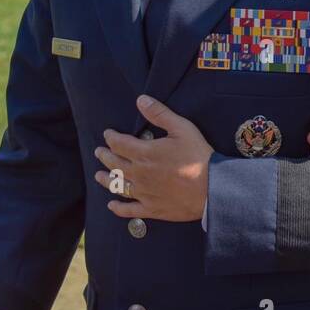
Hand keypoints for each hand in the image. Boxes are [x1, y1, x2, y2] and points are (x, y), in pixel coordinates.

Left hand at [94, 95, 212, 221]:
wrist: (211, 187)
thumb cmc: (198, 156)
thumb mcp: (182, 128)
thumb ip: (159, 114)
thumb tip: (141, 100)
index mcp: (144, 153)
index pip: (119, 144)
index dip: (111, 138)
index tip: (107, 134)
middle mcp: (138, 173)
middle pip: (114, 164)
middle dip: (105, 156)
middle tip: (99, 152)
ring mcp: (143, 192)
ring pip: (117, 186)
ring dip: (106, 180)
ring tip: (98, 175)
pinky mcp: (151, 208)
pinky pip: (129, 210)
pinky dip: (118, 208)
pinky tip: (112, 205)